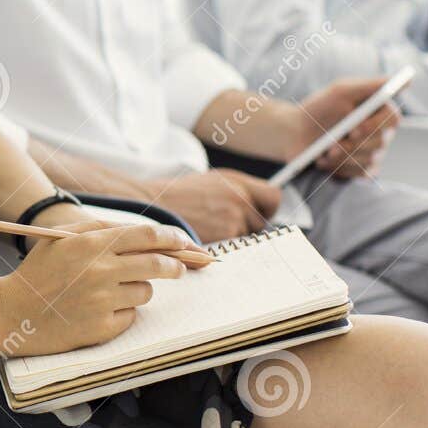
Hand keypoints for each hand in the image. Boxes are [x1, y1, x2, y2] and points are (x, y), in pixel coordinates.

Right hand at [0, 221, 193, 354]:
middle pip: (158, 265)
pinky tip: (96, 312)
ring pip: (145, 292)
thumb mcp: (62, 239)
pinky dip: (122, 314)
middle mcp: (100, 271)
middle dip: (174, 266)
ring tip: (108, 293)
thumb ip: (102, 229)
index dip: (173, 239)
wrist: (12, 313)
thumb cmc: (39, 273)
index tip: (184, 244)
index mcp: (91, 244)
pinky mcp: (102, 328)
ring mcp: (102, 301)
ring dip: (137, 290)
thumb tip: (148, 235)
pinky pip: (131, 317)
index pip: (148, 236)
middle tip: (177, 269)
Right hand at [148, 170, 280, 244]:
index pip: (273, 198)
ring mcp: (233, 219)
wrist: (153, 205)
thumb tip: (259, 205)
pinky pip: (231, 247)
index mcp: (238, 182)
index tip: (257, 212)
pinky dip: (220, 245)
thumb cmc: (180, 195)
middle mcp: (240, 199)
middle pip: (260, 222)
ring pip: (246, 237)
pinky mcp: (223, 237)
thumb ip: (238, 190)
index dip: (266, 207)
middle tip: (222, 223)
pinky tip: (204, 236)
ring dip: (232, 236)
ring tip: (208, 228)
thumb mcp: (213, 181)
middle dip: (246, 225)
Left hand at [291, 77, 401, 179]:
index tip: (353, 129)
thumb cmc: (319, 108)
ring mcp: (374, 151)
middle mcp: (381, 130)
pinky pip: (362, 173)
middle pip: (380, 142)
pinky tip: (326, 161)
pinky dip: (342, 169)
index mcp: (380, 109)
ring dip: (343, 157)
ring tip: (323, 152)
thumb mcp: (342, 91)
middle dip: (352, 145)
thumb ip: (372, 86)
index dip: (374, 126)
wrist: (296, 134)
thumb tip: (407, 80)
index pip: (393, 118)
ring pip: (369, 159)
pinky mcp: (363, 168)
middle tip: (330, 146)